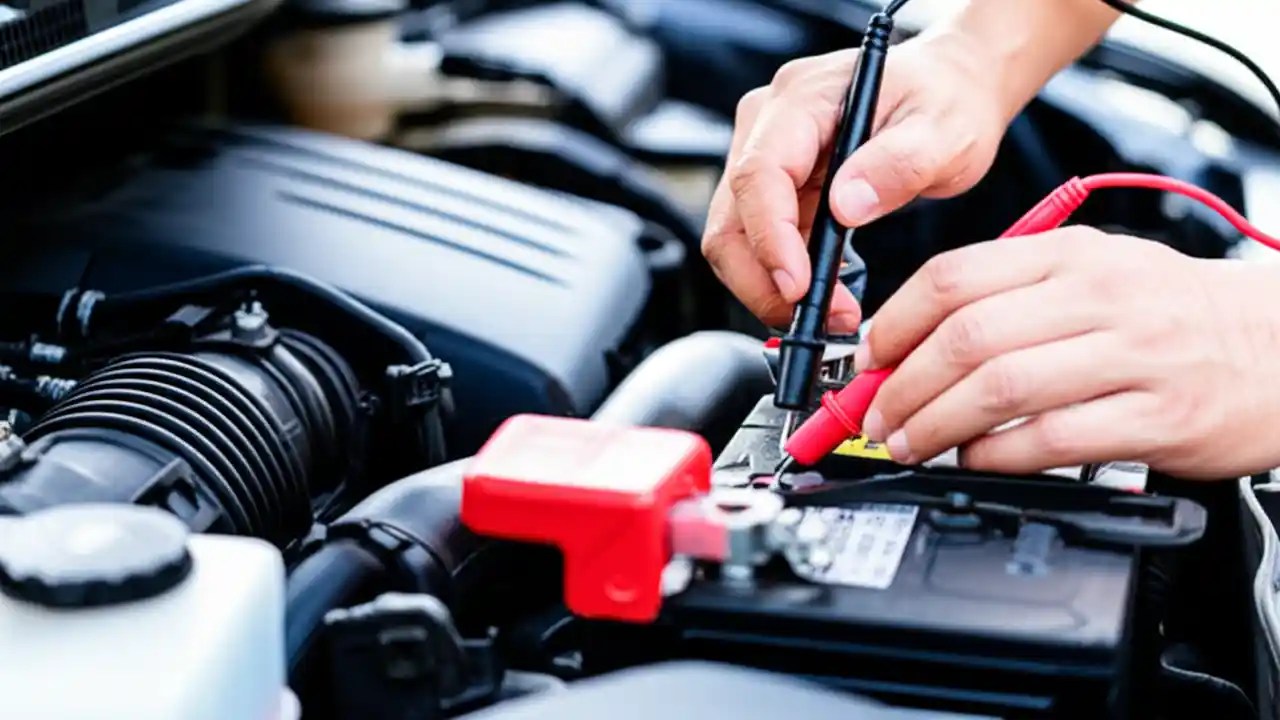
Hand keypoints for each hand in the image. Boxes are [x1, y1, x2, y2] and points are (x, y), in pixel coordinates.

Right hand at [701, 31, 1010, 330]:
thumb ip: (900, 164)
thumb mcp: (945, 131)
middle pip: (731, 217)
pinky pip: (761, 244)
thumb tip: (847, 205)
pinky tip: (827, 296)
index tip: (799, 287)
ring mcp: (765, 157)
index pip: (759, 173)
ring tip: (833, 315)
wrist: (951, 88)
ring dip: (772, 288)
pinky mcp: (775, 189)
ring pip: (736, 240)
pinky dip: (784, 280)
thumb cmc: (947, 100)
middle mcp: (768, 125)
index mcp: (803, 98)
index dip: (771, 237)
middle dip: (764, 280)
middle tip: (819, 319)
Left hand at [856, 228, 1279, 479]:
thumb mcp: (1095, 274)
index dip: (894, 322)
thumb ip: (1010, 298)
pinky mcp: (1157, 417)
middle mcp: (1099, 297)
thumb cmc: (1174, 314)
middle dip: (902, 384)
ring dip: (936, 423)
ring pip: (1002, 388)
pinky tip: (974, 459)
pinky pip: (1053, 440)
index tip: (869, 357)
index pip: (955, 276)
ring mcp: (1132, 356)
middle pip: (967, 337)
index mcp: (1072, 254)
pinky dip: (997, 456)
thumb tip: (912, 341)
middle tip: (875, 414)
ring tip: (909, 442)